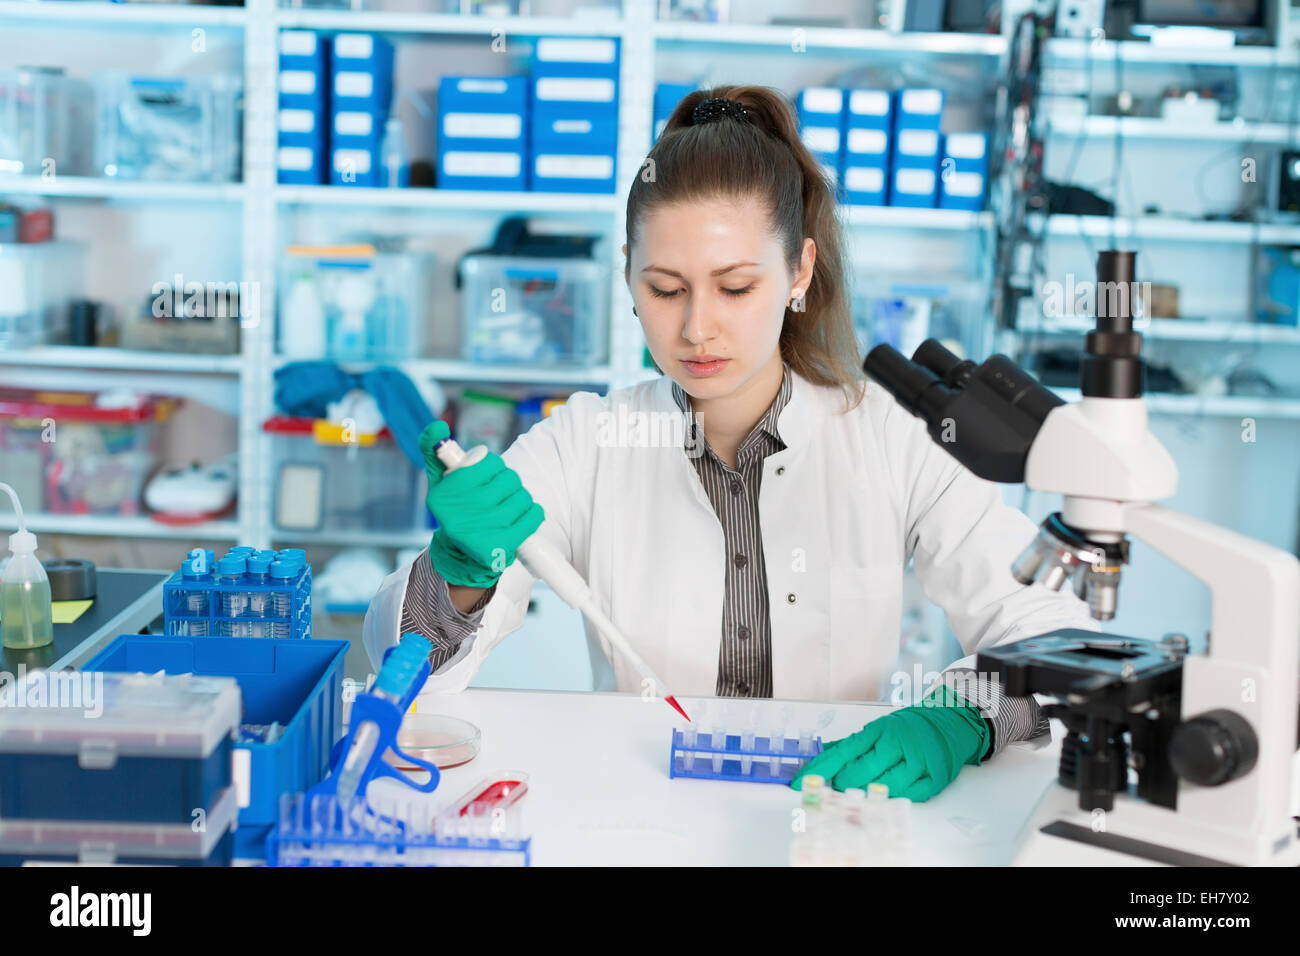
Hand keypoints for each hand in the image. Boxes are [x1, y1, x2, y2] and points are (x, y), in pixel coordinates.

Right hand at [419, 420, 543, 588]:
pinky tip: (523, 515)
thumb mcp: (439, 480)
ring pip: (522, 497)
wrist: (460, 554)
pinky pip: (533, 516)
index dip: (494, 466)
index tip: (489, 474)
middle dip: (509, 482)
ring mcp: (481, 533)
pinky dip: (533, 513)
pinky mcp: (500, 548)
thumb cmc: (454, 507)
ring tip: (509, 505)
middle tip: (501, 490)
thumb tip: (437, 426)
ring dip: (521, 498)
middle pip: (508, 479)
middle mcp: (460, 514)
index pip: (488, 463)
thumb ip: (434, 449)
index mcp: (444, 495)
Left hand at [790, 685, 989, 801]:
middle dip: (844, 783)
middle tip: (841, 783)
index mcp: (880, 730)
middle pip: (860, 773)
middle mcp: (898, 744)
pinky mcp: (934, 778)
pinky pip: (908, 797)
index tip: (799, 783)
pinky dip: (896, 797)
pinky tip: (894, 787)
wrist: (952, 720)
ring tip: (867, 787)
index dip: (819, 769)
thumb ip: (850, 743)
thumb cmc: (908, 727)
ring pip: (883, 787)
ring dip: (869, 792)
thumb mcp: (878, 728)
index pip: (842, 752)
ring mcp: (917, 761)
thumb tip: (821, 753)